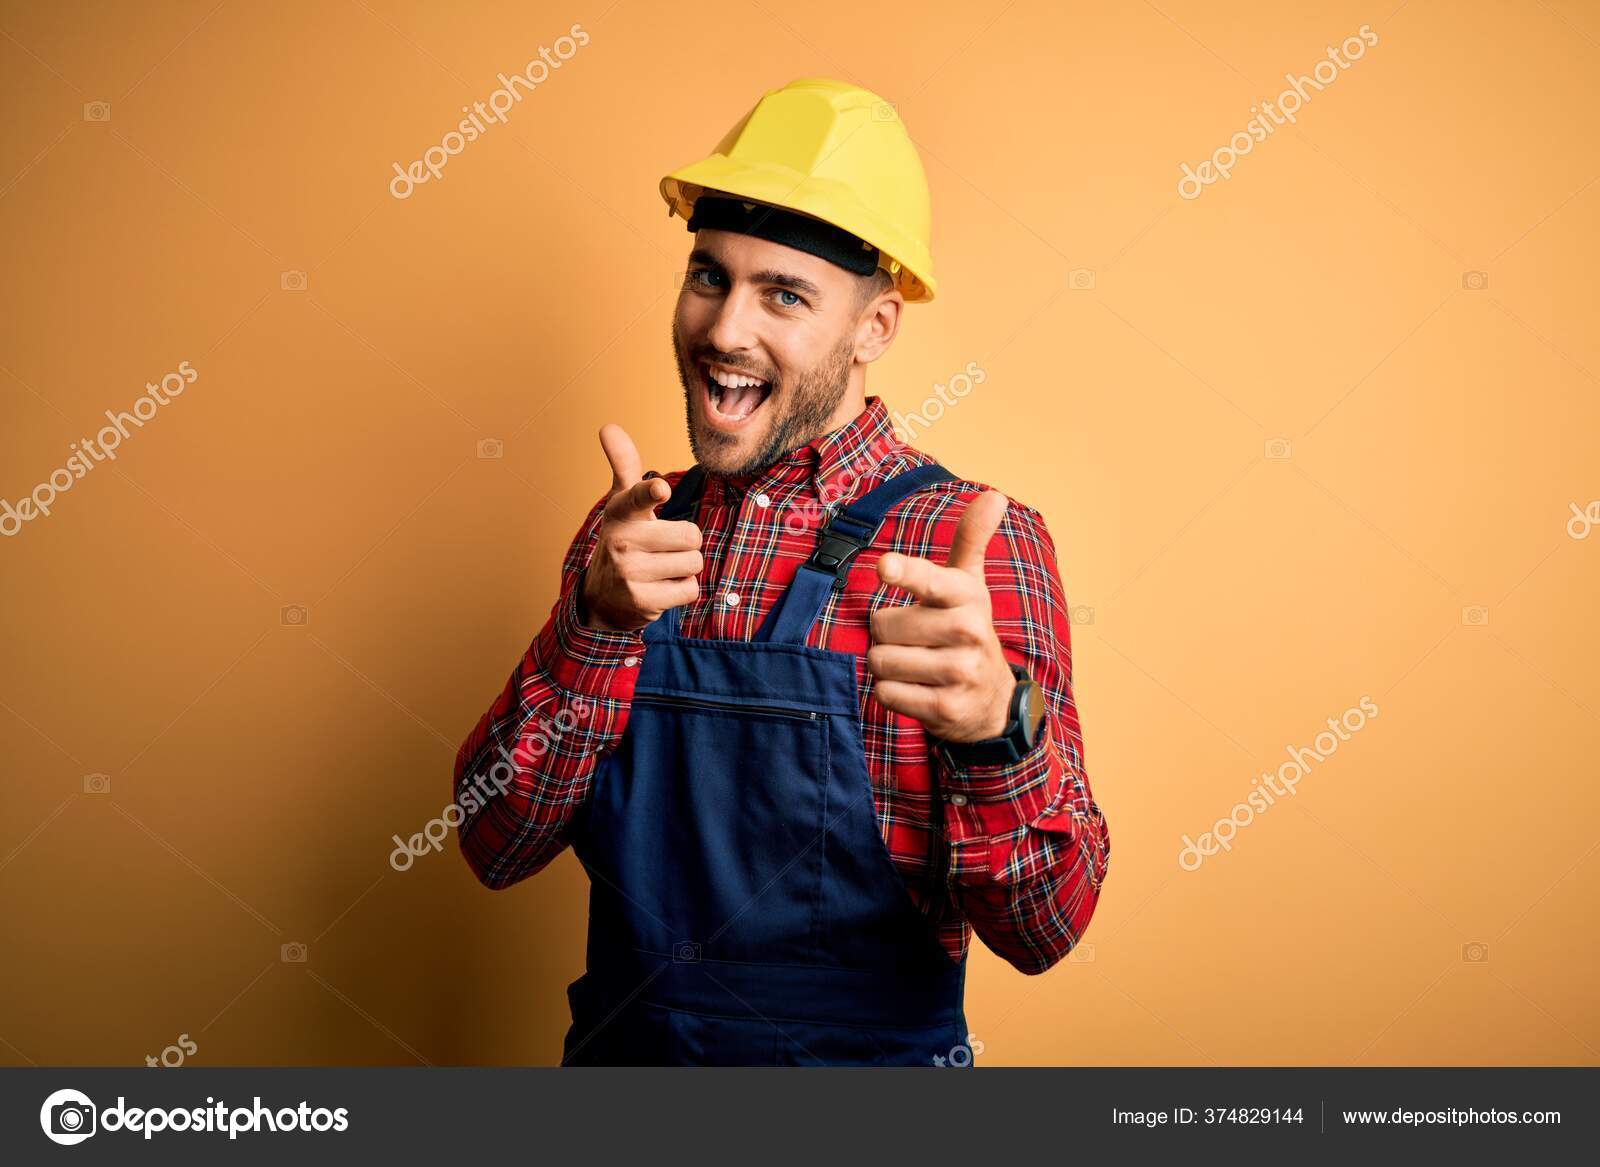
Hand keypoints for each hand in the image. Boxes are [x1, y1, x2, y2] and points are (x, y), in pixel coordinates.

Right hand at [578, 424, 702, 631]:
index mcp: (621, 512)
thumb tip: (608, 426)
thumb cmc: (625, 540)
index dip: (652, 493)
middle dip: (686, 545)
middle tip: (662, 549)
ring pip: (694, 563)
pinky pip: (690, 589)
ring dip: (684, 569)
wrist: (604, 597)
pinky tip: (660, 589)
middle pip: (692, 536)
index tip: (660, 489)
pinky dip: (681, 591)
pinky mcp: (642, 601)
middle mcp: (621, 541)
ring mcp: (629, 573)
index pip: (638, 497)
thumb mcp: (623, 504)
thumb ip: (624, 465)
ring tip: (659, 570)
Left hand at [867, 490, 1015, 742]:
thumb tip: (995, 495)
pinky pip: (887, 693)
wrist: (992, 701)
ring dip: (886, 664)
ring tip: (913, 664)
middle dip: (885, 633)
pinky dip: (891, 692)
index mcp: (966, 596)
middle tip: (911, 638)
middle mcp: (968, 632)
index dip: (905, 573)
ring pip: (881, 660)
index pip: (930, 580)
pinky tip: (915, 689)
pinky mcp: (946, 708)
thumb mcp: (969, 586)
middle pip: (884, 625)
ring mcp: (959, 672)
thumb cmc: (967, 630)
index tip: (885, 566)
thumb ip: (971, 540)